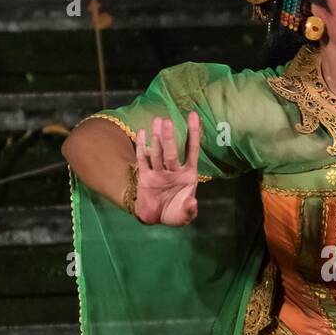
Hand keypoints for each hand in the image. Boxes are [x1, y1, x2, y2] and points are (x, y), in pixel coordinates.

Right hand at [134, 110, 200, 225]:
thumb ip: (190, 209)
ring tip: (157, 120)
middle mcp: (174, 170)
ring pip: (157, 153)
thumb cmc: (175, 213)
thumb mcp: (185, 215)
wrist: (156, 218)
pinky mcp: (145, 177)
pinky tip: (142, 132)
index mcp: (188, 175)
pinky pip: (143, 160)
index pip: (191, 151)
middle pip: (172, 151)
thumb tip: (192, 202)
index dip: (193, 133)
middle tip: (167, 121)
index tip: (193, 115)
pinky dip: (142, 147)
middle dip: (170, 138)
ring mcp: (159, 172)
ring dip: (157, 138)